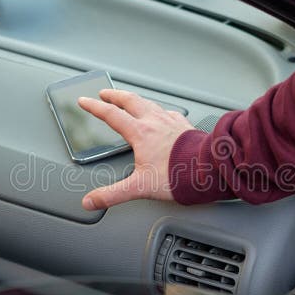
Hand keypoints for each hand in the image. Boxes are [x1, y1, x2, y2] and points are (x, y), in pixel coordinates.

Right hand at [78, 89, 194, 209]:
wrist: (210, 170)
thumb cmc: (179, 176)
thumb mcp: (140, 187)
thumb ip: (113, 194)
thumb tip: (91, 201)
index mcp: (141, 133)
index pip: (111, 114)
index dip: (94, 107)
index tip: (84, 100)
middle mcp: (155, 122)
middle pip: (130, 101)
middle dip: (115, 95)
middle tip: (105, 93)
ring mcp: (172, 122)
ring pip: (149, 103)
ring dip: (136, 100)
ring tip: (131, 99)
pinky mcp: (185, 127)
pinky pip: (170, 113)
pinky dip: (160, 111)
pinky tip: (164, 115)